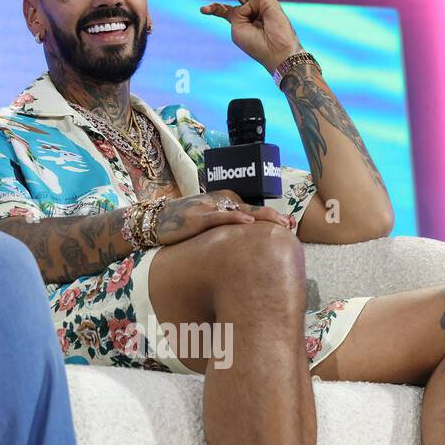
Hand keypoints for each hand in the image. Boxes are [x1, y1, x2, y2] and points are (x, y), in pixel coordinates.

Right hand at [152, 189, 292, 246]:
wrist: (153, 222)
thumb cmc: (181, 225)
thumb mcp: (206, 224)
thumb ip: (225, 229)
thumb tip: (244, 244)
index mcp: (223, 202)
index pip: (252, 209)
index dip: (270, 217)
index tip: (288, 225)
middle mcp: (219, 201)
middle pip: (252, 208)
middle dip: (272, 216)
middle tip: (290, 224)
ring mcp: (208, 207)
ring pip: (241, 210)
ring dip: (262, 216)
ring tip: (280, 222)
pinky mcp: (196, 217)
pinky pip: (218, 216)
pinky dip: (234, 217)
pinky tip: (248, 221)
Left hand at [200, 0, 303, 72]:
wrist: (276, 51)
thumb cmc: (257, 45)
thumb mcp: (237, 29)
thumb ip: (232, 15)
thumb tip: (239, 2)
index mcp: (243, 21)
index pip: (225, 9)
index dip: (214, 7)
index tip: (202, 10)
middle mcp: (251, 11)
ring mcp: (259, 4)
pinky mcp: (266, 0)